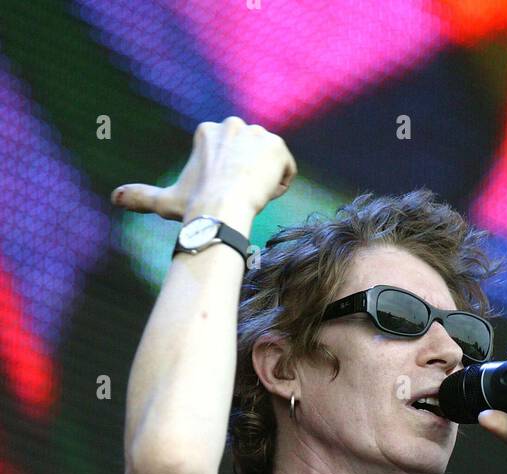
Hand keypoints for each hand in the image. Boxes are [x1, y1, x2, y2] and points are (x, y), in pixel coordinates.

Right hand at [110, 116, 296, 221]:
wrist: (221, 209)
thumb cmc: (193, 207)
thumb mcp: (165, 202)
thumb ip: (141, 197)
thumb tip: (114, 198)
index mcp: (208, 131)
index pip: (231, 159)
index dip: (228, 182)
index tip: (221, 195)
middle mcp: (233, 124)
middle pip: (250, 159)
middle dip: (246, 180)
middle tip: (235, 198)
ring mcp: (257, 133)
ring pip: (268, 165)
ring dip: (262, 184)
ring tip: (248, 197)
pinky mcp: (277, 145)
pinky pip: (286, 170)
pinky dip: (279, 185)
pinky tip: (263, 194)